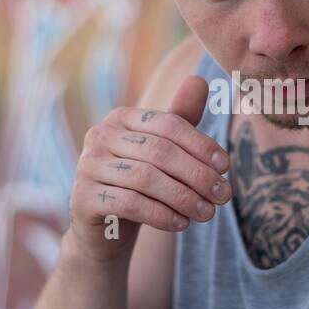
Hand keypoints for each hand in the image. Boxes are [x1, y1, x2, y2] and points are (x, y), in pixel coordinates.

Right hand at [67, 75, 231, 260]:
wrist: (103, 228)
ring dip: (184, 198)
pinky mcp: (82, 197)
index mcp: (121, 117)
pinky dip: (161, 215)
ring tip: (208, 213)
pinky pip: (130, 203)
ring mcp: (87, 165)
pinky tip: (182, 224)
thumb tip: (200, 80)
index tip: (226, 168)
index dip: (201, 145)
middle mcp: (99, 135)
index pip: (169, 125)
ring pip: (146, 178)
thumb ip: (181, 120)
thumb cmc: (138, 183)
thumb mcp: (162, 151)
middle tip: (223, 195)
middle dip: (198, 175)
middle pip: (160, 152)